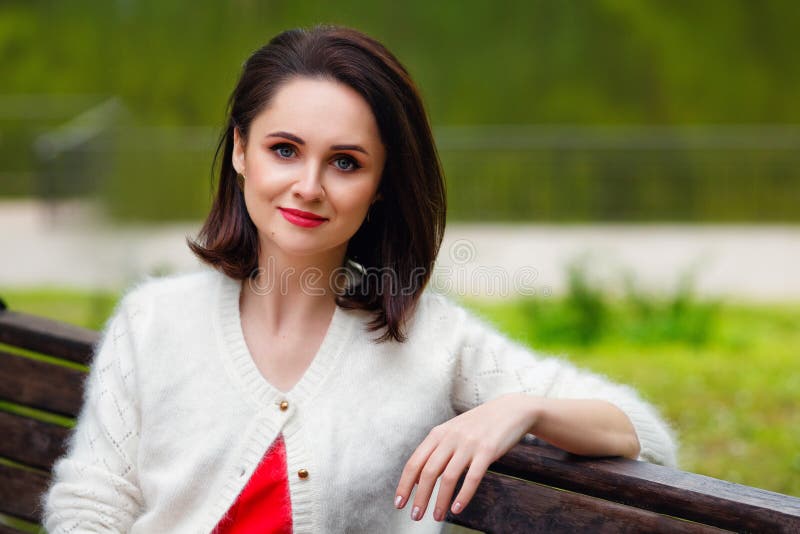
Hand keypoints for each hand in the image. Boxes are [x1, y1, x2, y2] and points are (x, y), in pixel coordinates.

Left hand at [393, 392, 535, 521]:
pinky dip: (463, 495)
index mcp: (438, 434)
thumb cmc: (478, 425)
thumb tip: (418, 479)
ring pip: (448, 477)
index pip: (414, 462)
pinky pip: (472, 477)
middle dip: (420, 497)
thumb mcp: (452, 432)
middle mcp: (450, 437)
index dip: (404, 484)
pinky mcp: (487, 450)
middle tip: (416, 516)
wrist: (510, 410)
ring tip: (437, 516)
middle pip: (428, 472)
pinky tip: (457, 508)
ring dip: (440, 501)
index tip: (399, 503)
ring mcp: (469, 444)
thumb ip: (435, 452)